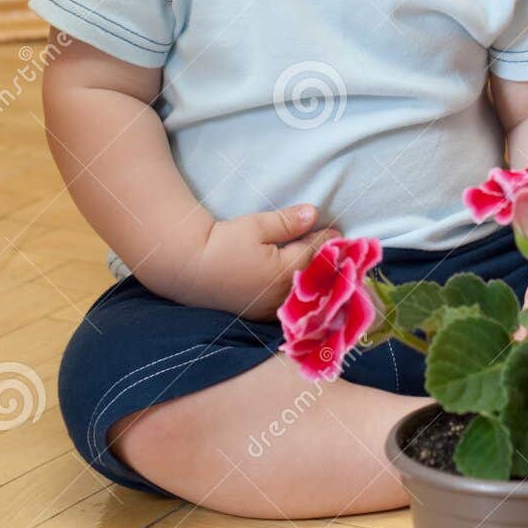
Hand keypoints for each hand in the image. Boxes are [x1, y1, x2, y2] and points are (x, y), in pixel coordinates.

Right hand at [191, 205, 337, 319]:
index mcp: (283, 271)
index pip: (315, 253)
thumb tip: (314, 213)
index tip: (339, 232)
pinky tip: (304, 286)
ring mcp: (270, 308)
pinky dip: (300, 294)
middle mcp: (281, 294)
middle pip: (314, 276)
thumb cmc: (222, 242)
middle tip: (338, 248)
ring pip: (303, 294)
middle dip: (326, 261)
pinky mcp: (259, 314)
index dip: (328, 241)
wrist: (188, 268)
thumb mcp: (256, 225)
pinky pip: (289, 305)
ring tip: (325, 265)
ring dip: (315, 279)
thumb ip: (288, 222)